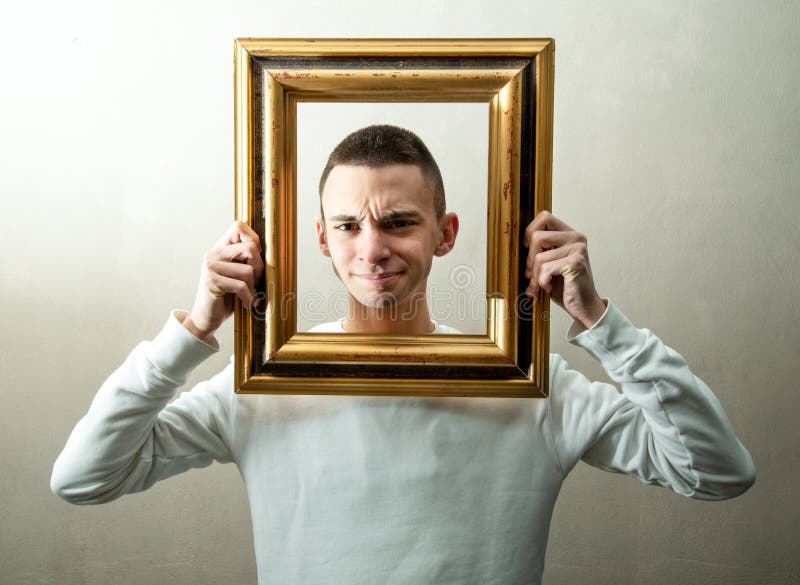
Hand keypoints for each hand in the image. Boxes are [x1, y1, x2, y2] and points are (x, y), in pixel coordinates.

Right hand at [182, 221, 263, 341]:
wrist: (205, 319)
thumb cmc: (226, 297)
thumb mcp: (238, 274)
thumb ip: (247, 259)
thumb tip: (273, 249)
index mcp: (219, 248)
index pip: (239, 226)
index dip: (254, 240)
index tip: (255, 260)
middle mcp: (213, 254)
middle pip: (250, 248)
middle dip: (259, 268)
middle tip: (255, 283)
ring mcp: (210, 266)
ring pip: (248, 269)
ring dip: (253, 287)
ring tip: (247, 294)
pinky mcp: (212, 281)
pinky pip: (241, 285)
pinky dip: (248, 298)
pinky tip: (246, 304)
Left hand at [523, 211, 605, 329]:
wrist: (583, 307)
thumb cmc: (564, 286)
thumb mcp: (550, 262)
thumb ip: (540, 248)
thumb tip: (512, 240)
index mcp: (570, 234)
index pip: (544, 216)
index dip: (530, 231)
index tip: (528, 248)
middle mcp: (576, 237)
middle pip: (537, 237)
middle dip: (530, 259)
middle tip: (532, 274)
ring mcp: (578, 249)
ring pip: (539, 256)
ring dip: (535, 275)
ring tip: (542, 284)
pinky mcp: (576, 263)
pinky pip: (545, 269)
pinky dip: (542, 282)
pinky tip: (549, 287)